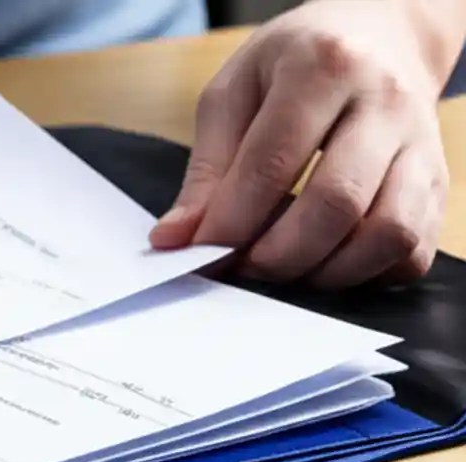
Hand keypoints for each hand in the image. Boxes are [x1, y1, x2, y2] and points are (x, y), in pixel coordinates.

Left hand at [150, 0, 465, 287]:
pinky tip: (327, 261)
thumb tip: (175, 240)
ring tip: (284, 267)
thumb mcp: (233, 94)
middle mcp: (385, 103)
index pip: (273, 164)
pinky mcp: (439, 183)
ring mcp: (422, 145)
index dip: (230, 223)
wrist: (377, 36)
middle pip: (337, 205)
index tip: (200, 253)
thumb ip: (205, 170)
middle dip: (278, 255)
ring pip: (388, 234)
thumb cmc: (293, 65)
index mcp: (323, 68)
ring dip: (326, 272)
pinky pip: (412, 250)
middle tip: (242, 266)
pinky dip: (366, 273)